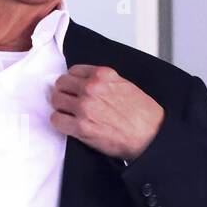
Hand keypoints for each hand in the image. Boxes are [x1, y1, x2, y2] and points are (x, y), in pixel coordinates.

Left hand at [49, 64, 164, 160]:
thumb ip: (105, 81)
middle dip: (64, 92)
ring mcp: (84, 107)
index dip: (73, 81)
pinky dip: (60, 122)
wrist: (150, 136)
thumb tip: (88, 82)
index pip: (74, 70)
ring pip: (56, 100)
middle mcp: (91, 88)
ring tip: (68, 114)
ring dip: (60, 106)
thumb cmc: (142, 114)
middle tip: (68, 101)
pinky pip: (56, 119)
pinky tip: (68, 125)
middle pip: (61, 83)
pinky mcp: (81, 127)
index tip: (74, 88)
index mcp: (103, 75)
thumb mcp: (125, 86)